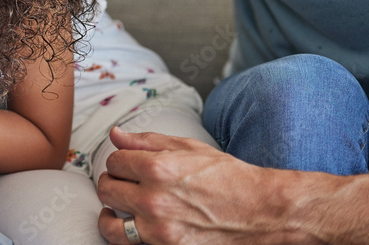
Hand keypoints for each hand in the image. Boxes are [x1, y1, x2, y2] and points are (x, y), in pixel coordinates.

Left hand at [96, 127, 287, 243]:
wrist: (261, 212)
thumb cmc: (229, 178)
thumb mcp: (188, 148)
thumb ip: (145, 141)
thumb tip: (116, 134)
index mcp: (157, 169)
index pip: (114, 161)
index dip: (119, 160)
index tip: (126, 163)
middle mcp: (154, 200)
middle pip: (107, 189)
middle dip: (112, 181)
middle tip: (122, 181)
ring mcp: (159, 230)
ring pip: (110, 223)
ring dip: (110, 212)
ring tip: (117, 207)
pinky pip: (130, 243)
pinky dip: (128, 234)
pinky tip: (133, 225)